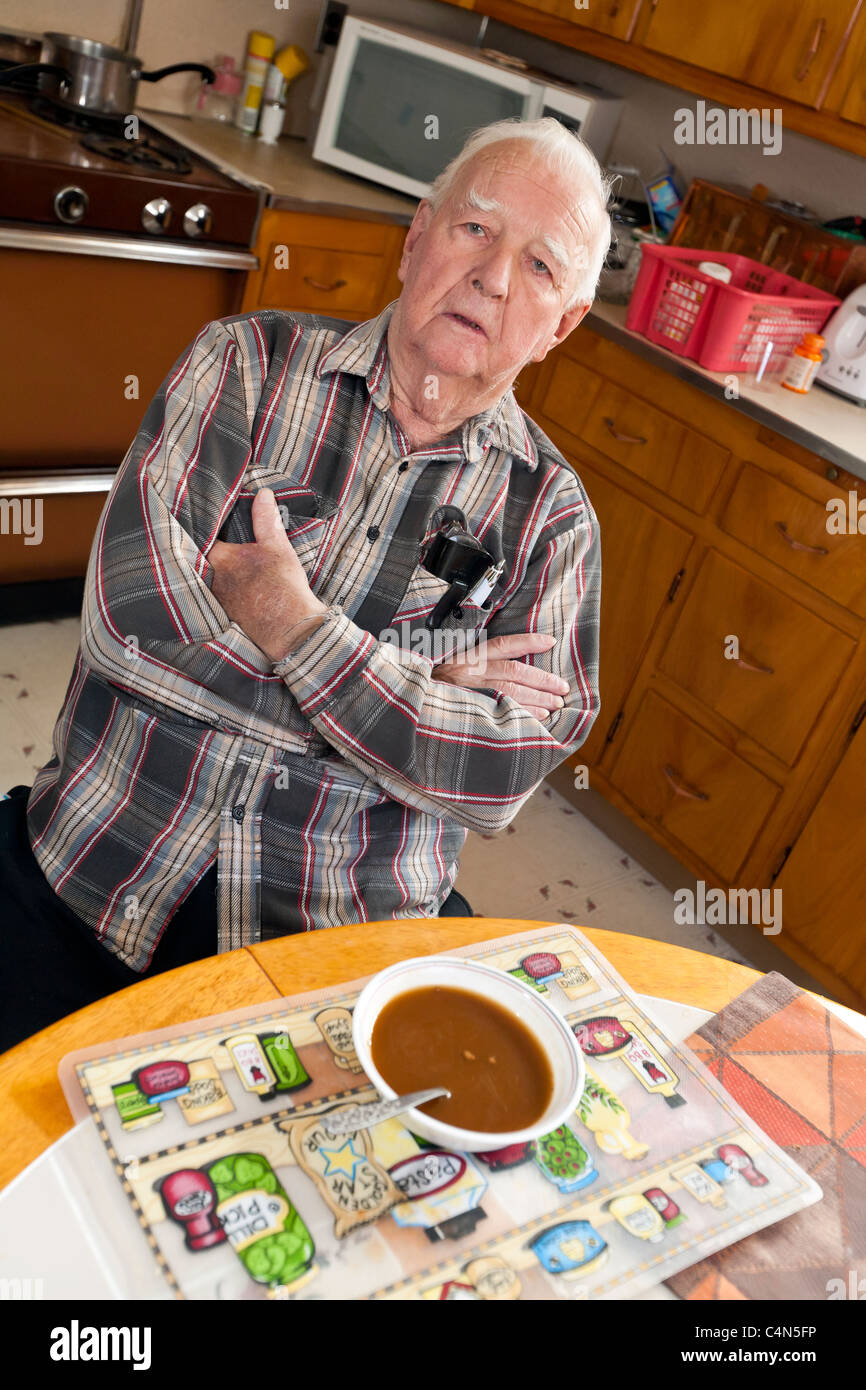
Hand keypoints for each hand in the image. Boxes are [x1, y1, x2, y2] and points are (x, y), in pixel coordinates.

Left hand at [208, 488, 326, 661]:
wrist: (290, 631)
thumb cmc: (282, 589)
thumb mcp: (278, 547)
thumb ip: (266, 519)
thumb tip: (263, 495)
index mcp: (218, 558)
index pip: (203, 535)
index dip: (209, 527)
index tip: (213, 520)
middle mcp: (209, 579)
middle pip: (203, 557)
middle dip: (211, 550)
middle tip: (221, 540)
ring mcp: (214, 599)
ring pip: (209, 578)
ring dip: (216, 572)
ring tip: (231, 564)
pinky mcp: (223, 615)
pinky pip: (217, 596)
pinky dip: (223, 590)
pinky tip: (237, 588)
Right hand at [432, 632, 568, 719]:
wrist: (409, 702)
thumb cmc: (432, 684)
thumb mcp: (448, 662)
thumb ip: (474, 661)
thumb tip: (507, 662)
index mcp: (467, 658)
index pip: (502, 645)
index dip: (528, 642)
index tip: (550, 642)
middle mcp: (469, 673)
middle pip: (514, 673)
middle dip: (542, 680)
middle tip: (562, 687)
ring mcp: (469, 694)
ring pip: (511, 694)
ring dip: (537, 699)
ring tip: (556, 704)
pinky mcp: (469, 713)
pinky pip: (501, 714)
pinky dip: (522, 716)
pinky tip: (537, 718)